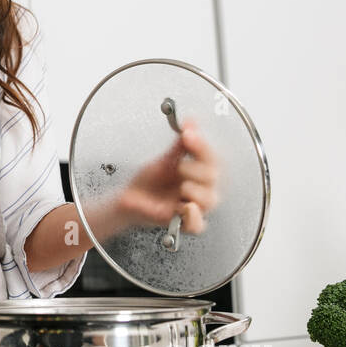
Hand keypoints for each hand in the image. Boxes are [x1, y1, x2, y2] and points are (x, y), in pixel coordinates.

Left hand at [114, 118, 218, 233]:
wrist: (131, 199)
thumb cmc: (150, 180)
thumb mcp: (165, 159)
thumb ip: (181, 143)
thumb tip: (191, 121)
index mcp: (200, 171)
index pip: (211, 156)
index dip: (202, 145)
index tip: (189, 134)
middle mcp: (201, 188)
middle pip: (214, 177)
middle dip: (198, 168)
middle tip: (181, 165)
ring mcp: (194, 206)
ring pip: (211, 200)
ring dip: (197, 191)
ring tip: (183, 185)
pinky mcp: (183, 223)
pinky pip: (198, 225)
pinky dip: (194, 216)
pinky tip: (186, 206)